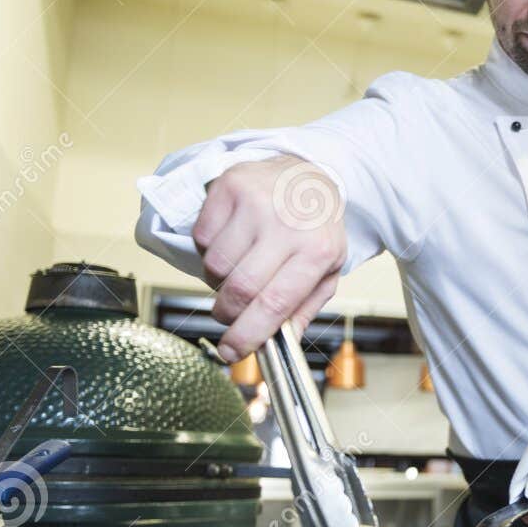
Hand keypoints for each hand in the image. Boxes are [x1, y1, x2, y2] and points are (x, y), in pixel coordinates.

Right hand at [193, 155, 346, 362]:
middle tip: (229, 314)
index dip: (247, 334)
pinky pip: (201, 238)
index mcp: (317, 252)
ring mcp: (255, 203)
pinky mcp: (229, 187)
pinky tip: (231, 241)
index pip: (274, 303)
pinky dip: (209, 250)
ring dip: (219, 280)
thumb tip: (280, 345)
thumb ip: (304, 309)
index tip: (231, 352)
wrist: (307, 173)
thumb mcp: (326, 270)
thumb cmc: (315, 229)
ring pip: (215, 266)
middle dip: (227, 313)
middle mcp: (286, 225)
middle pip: (239, 289)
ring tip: (238, 268)